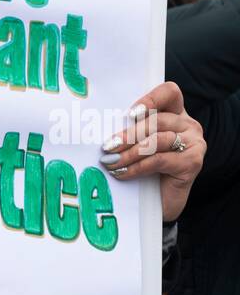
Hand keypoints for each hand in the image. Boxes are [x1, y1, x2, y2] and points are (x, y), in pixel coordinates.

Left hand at [99, 80, 205, 222]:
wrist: (160, 202)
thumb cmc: (145, 169)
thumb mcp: (137, 143)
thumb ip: (131, 128)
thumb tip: (101, 123)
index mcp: (175, 112)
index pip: (169, 92)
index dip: (150, 99)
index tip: (129, 114)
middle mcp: (188, 124)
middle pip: (158, 120)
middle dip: (129, 134)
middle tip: (107, 146)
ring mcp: (194, 143)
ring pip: (158, 140)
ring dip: (130, 152)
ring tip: (110, 161)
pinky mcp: (193, 163)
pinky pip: (160, 160)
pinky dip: (138, 167)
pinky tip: (122, 173)